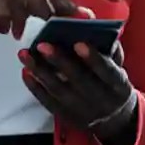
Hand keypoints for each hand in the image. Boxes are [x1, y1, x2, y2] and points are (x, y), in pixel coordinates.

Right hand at [0, 0, 120, 44]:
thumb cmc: (5, 16)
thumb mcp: (35, 14)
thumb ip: (58, 12)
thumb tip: (88, 17)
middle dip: (58, 8)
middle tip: (59, 22)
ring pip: (27, 2)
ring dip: (26, 18)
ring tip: (21, 29)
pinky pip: (5, 10)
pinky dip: (7, 23)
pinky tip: (5, 30)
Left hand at [19, 39, 136, 138]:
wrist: (114, 119)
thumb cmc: (112, 82)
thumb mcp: (118, 66)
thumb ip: (109, 48)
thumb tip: (93, 26)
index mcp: (119, 85)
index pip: (107, 72)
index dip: (93, 58)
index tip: (78, 42)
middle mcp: (102, 100)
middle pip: (79, 80)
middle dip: (59, 61)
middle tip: (41, 44)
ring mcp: (83, 112)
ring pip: (60, 91)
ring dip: (40, 71)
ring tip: (25, 54)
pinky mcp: (68, 118)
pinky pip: (49, 103)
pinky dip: (35, 88)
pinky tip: (26, 72)